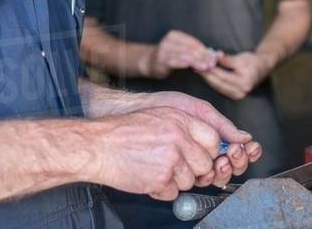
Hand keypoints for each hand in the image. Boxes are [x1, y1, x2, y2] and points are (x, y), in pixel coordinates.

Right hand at [88, 106, 240, 198]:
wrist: (98, 145)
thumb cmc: (123, 132)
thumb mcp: (157, 117)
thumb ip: (183, 127)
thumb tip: (207, 144)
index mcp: (179, 119)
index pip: (213, 139)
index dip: (209, 151)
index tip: (201, 156)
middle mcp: (178, 137)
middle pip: (206, 163)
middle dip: (193, 170)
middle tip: (174, 165)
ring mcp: (171, 158)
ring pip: (190, 181)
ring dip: (175, 180)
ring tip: (154, 168)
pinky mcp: (161, 178)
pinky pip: (173, 193)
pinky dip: (161, 190)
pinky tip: (147, 176)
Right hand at [142, 30, 219, 78]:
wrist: (150, 62)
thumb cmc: (171, 58)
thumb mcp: (184, 52)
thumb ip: (199, 53)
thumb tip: (219, 54)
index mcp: (175, 35)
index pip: (194, 43)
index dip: (205, 50)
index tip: (215, 58)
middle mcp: (169, 40)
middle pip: (190, 48)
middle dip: (203, 56)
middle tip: (213, 63)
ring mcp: (164, 49)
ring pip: (184, 55)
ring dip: (197, 61)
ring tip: (207, 67)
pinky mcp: (160, 59)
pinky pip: (174, 61)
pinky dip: (184, 63)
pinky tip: (191, 66)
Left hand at [143, 90, 262, 176]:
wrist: (139, 113)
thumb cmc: (166, 107)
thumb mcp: (198, 110)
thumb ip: (221, 124)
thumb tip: (245, 137)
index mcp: (213, 137)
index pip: (238, 151)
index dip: (246, 153)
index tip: (246, 149)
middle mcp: (206, 153)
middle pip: (231, 167)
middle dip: (236, 163)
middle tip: (230, 155)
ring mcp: (193, 164)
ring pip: (217, 177)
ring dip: (223, 171)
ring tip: (218, 162)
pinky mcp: (179, 173)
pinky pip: (198, 182)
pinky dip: (204, 178)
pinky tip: (203, 170)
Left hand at [201, 51, 273, 99]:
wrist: (263, 67)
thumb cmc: (253, 61)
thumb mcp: (240, 58)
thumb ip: (226, 60)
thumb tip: (213, 56)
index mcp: (244, 83)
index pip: (222, 76)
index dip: (209, 69)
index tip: (199, 62)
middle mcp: (241, 92)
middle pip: (217, 83)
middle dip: (205, 74)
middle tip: (193, 65)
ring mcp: (238, 95)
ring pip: (217, 86)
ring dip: (207, 78)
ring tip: (196, 68)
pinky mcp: (234, 95)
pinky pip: (220, 88)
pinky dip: (212, 80)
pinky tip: (204, 74)